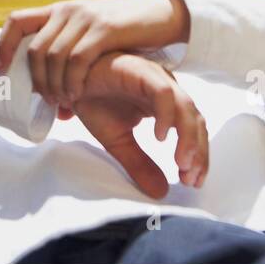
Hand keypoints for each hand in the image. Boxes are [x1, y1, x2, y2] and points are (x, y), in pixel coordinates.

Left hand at [0, 0, 188, 106]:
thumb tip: (58, 102)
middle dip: (36, 79)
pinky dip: (73, 80)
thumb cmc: (124, 35)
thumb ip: (71, 61)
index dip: (3, 45)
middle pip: (35, 49)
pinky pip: (78, 59)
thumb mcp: (91, 39)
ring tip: (62, 102)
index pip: (17, 21)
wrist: (160, 15)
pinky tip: (77, 94)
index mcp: (59, 10)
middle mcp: (68, 10)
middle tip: (46, 101)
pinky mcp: (105, 29)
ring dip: (54, 84)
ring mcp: (85, 18)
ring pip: (53, 56)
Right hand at [72, 52, 208, 196]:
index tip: (193, 182)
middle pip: (195, 119)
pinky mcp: (140, 71)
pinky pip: (162, 92)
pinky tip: (160, 137)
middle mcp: (165, 89)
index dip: (198, 156)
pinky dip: (166, 114)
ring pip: (184, 106)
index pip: (193, 130)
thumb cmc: (94, 102)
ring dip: (188, 136)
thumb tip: (161, 192)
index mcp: (164, 103)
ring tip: (182, 163)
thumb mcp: (118, 142)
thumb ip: (139, 164)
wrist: (66, 80)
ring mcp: (155, 78)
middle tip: (190, 178)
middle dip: (198, 151)